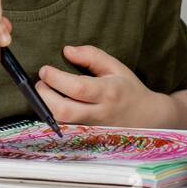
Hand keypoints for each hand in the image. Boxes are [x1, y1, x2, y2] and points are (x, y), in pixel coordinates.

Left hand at [36, 45, 163, 126]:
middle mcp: (100, 113)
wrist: (146, 117)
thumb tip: (66, 50)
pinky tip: (53, 105)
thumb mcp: (115, 66)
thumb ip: (91, 56)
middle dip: (45, 96)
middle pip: (64, 110)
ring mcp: (94, 128)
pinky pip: (65, 128)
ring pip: (62, 123)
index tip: (45, 70)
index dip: (56, 79)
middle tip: (40, 82)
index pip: (78, 88)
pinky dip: (54, 117)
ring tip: (45, 92)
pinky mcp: (88, 136)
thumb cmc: (128, 89)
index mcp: (108, 92)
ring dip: (46, 107)